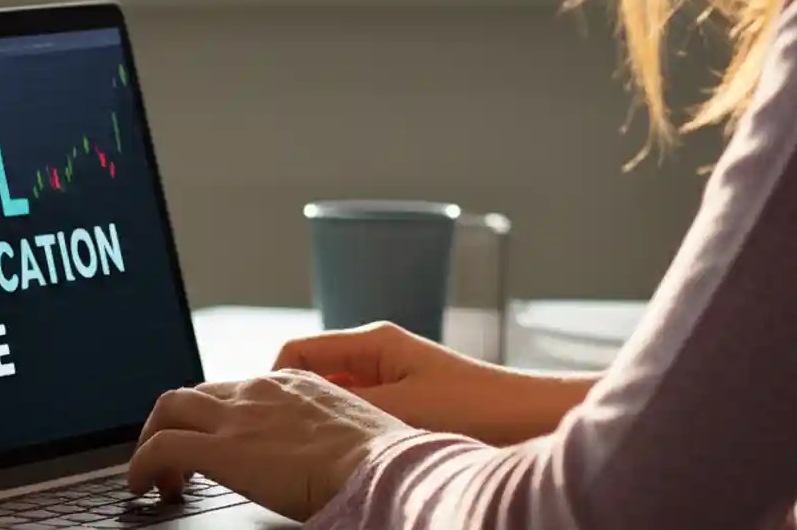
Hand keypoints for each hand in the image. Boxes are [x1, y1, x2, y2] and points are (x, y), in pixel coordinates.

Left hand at [127, 369, 410, 520]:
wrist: (383, 467)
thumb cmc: (383, 461)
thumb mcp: (355, 432)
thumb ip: (328, 436)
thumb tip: (329, 461)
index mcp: (293, 382)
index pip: (236, 388)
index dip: (216, 416)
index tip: (213, 441)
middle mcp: (259, 389)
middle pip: (196, 392)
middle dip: (177, 422)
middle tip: (173, 460)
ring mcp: (238, 416)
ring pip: (170, 409)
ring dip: (154, 440)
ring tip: (154, 474)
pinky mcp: (220, 449)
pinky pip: (161, 448)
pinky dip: (142, 464)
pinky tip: (142, 487)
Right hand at [274, 321, 595, 444]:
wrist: (533, 418)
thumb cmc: (474, 407)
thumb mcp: (397, 409)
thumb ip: (344, 406)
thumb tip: (295, 407)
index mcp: (372, 341)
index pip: (295, 351)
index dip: (271, 381)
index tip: (263, 415)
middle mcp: (379, 352)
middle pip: (312, 372)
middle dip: (293, 402)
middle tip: (281, 439)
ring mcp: (394, 374)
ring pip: (334, 395)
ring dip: (323, 419)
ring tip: (316, 450)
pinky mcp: (409, 399)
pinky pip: (360, 410)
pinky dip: (348, 429)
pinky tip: (353, 453)